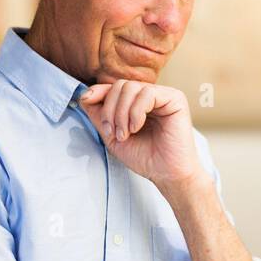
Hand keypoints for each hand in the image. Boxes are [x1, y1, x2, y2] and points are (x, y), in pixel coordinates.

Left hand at [79, 81, 203, 188]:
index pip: (114, 87)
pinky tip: (137, 127)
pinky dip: (136, 112)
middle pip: (120, 85)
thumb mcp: (112, 136)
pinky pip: (147, 93)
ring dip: (121, 113)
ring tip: (125, 134)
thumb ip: (99, 116)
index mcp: (137, 103)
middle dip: (110, 109)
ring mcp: (163, 95)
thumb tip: (85, 95)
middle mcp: (151, 96)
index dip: (99, 92)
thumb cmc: (144, 158)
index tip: (86, 100)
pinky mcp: (175, 98)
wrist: (166, 174)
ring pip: (131, 87)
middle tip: (114, 132)